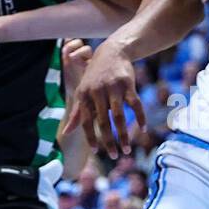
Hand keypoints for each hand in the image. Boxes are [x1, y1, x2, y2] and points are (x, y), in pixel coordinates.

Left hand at [63, 39, 144, 158]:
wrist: (112, 52)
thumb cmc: (95, 76)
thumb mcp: (83, 92)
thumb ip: (77, 114)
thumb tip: (66, 133)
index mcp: (84, 95)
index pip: (86, 121)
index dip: (91, 137)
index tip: (97, 151)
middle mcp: (97, 92)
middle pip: (103, 122)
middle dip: (109, 141)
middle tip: (115, 156)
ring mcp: (113, 88)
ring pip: (119, 116)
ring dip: (124, 135)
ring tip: (128, 149)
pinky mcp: (127, 84)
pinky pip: (135, 104)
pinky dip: (140, 117)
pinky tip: (143, 129)